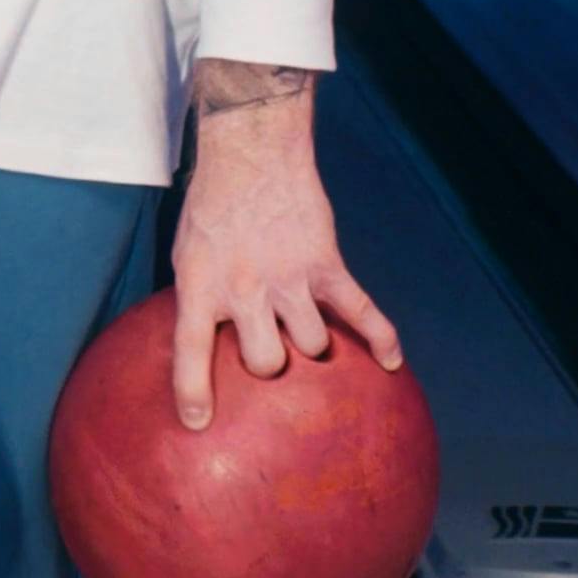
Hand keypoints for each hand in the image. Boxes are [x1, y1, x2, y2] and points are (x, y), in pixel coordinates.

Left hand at [170, 67, 402, 431]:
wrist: (254, 151)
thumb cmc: (213, 204)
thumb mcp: (187, 252)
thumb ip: (200, 298)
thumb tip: (207, 345)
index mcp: (202, 285)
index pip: (191, 350)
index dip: (193, 393)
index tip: (200, 426)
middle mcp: (245, 288)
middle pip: (266, 362)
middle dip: (269, 368)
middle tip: (269, 355)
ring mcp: (289, 278)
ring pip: (312, 344)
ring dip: (312, 348)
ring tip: (305, 337)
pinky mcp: (326, 264)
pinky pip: (360, 310)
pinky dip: (380, 337)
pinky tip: (391, 362)